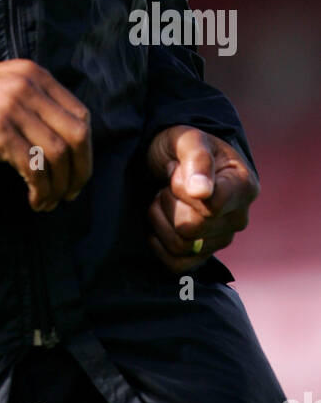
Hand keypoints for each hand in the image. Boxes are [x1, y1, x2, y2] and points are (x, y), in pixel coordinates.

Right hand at [0, 59, 92, 211]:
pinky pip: (32, 166)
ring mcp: (11, 106)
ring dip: (57, 186)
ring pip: (55, 154)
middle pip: (75, 135)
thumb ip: (43, 106)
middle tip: (71, 194)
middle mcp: (27, 86)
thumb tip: (79, 150)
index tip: (80, 174)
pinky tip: (35, 200)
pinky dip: (40, 189)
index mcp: (36, 75)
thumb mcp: (13, 91)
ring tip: (49, 201)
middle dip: (79, 171)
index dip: (87, 151)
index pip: (81, 115)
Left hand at [145, 126, 258, 273]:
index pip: (210, 207)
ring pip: (181, 245)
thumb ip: (197, 159)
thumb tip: (203, 192)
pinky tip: (158, 222)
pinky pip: (177, 264)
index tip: (176, 169)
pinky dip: (159, 244)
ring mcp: (222, 239)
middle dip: (168, 201)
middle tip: (167, 183)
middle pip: (192, 228)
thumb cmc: (183, 146)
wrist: (175, 159)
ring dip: (160, 219)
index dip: (181, 189)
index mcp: (244, 186)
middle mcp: (239, 217)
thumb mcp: (187, 139)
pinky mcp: (203, 254)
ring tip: (163, 198)